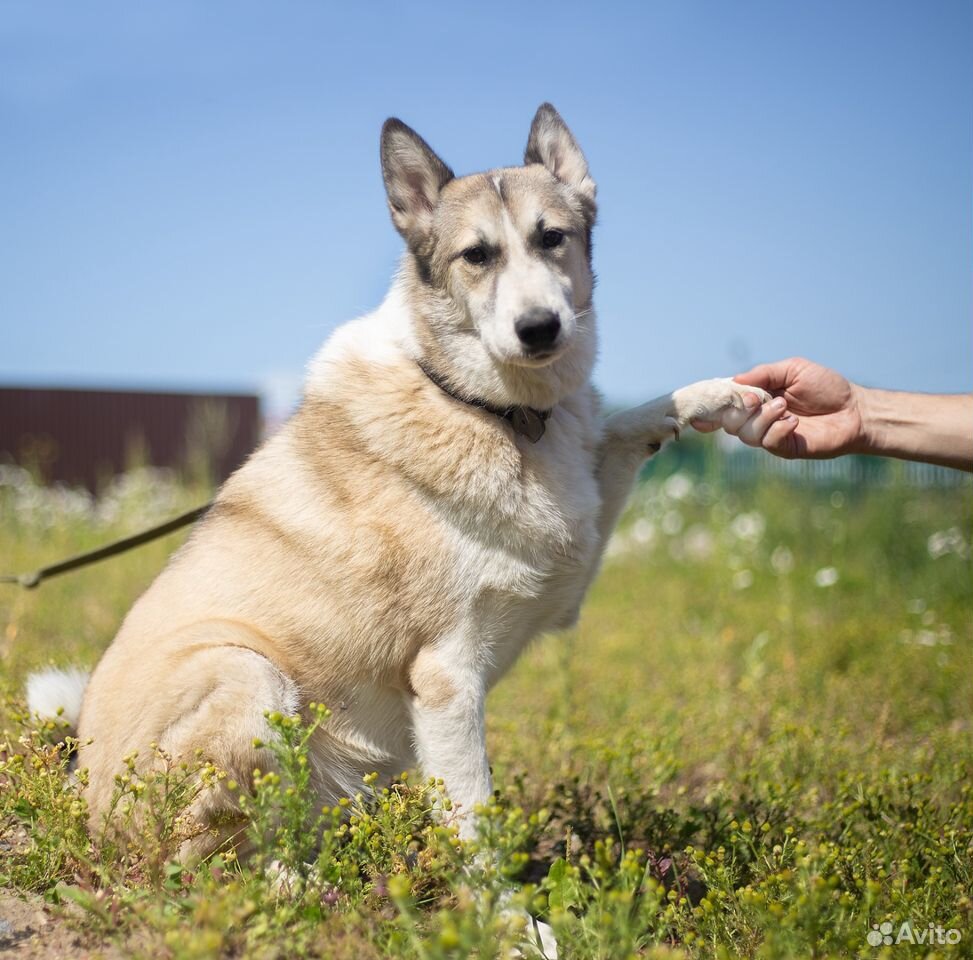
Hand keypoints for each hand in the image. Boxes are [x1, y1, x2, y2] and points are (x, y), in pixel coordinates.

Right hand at [693, 358, 865, 459]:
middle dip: (739, 409)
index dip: (714, 405)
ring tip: (785, 407)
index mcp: (757, 398)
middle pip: (729, 422)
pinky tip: (794, 422)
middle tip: (759, 399)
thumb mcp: (793, 369)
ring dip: (762, 418)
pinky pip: (767, 442)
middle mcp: (759, 418)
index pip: (726, 404)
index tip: (714, 401)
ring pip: (745, 434)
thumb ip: (763, 373)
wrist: (855, 409)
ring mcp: (770, 435)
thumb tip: (734, 379)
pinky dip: (776, 429)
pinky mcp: (784, 448)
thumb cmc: (826, 387)